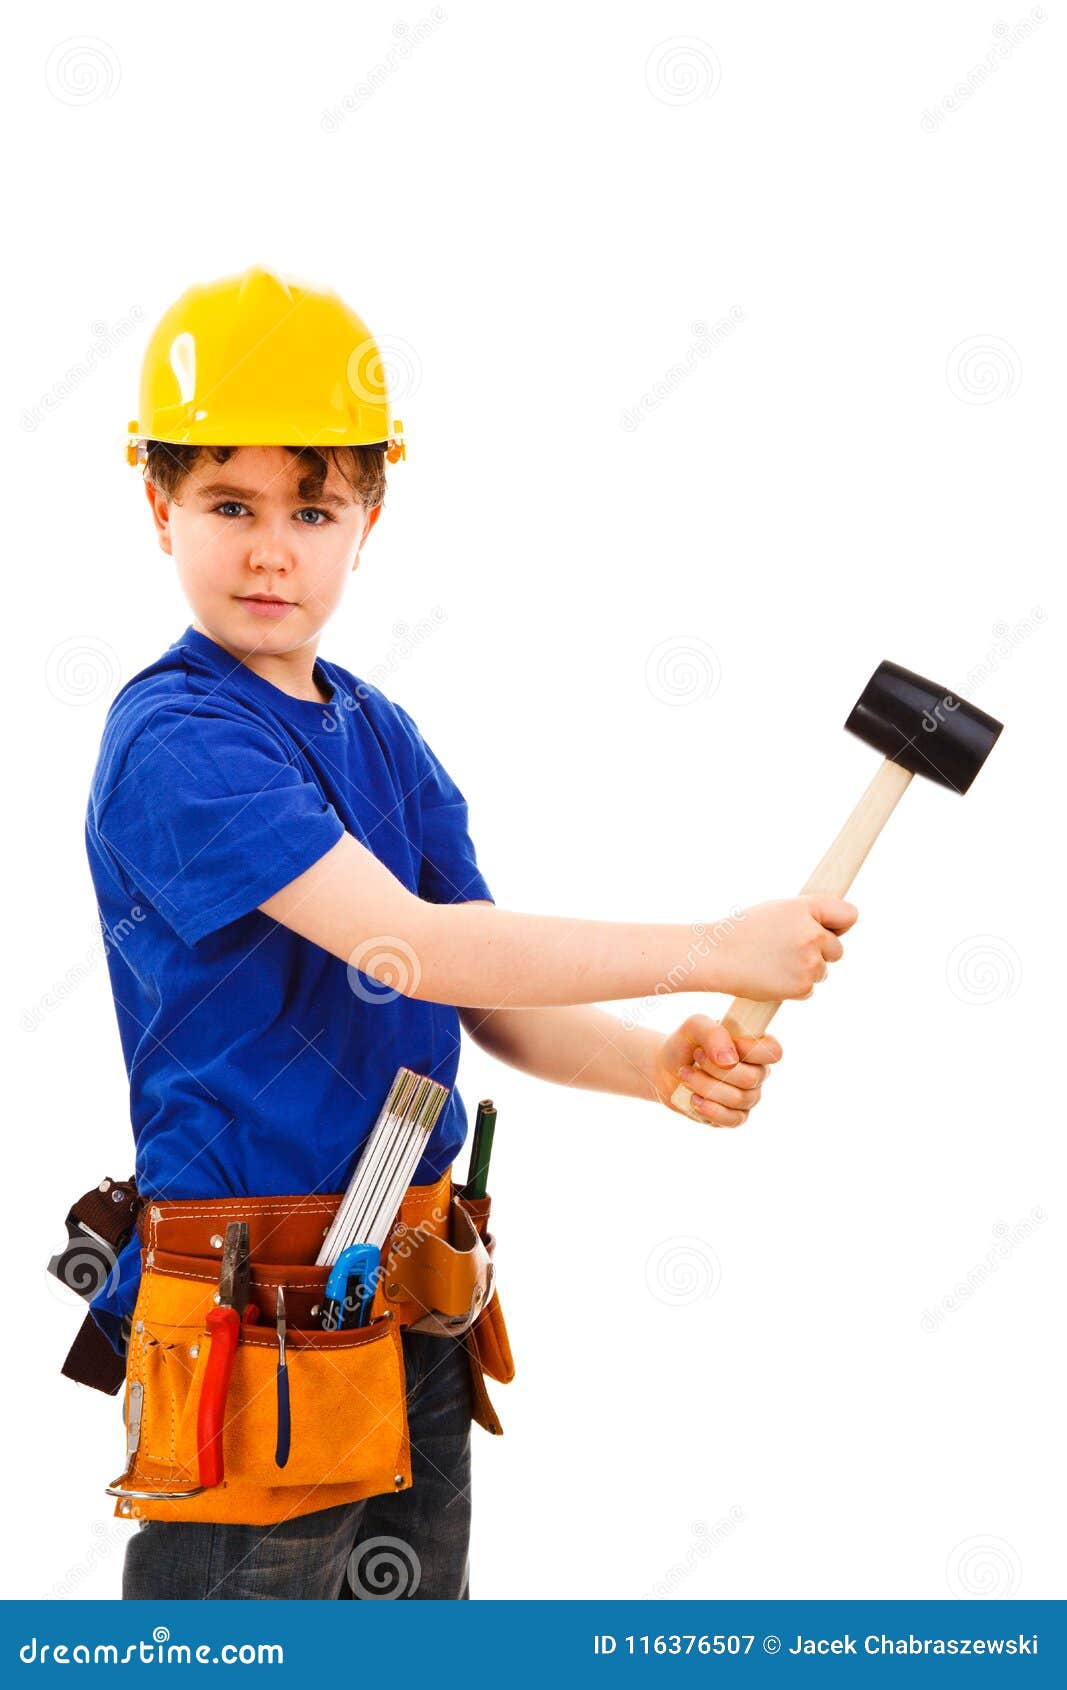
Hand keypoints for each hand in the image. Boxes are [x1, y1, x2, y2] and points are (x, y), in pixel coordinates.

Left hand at [650, 1013, 782, 1127]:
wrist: (665, 1068)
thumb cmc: (686, 1044)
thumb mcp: (694, 1026)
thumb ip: (713, 1033)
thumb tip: (730, 1060)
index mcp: (755, 1048)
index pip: (773, 1052)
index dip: (750, 1050)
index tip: (726, 1043)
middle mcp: (756, 1073)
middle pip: (751, 1078)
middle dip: (716, 1069)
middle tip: (696, 1057)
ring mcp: (748, 1097)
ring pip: (738, 1099)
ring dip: (705, 1086)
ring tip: (685, 1074)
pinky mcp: (734, 1117)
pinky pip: (733, 1120)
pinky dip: (710, 1109)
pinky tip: (694, 1099)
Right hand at [710, 894, 857, 1001]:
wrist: (715, 956)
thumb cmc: (743, 931)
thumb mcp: (777, 910)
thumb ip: (808, 916)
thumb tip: (837, 930)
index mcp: (806, 908)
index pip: (848, 915)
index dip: (838, 924)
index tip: (830, 929)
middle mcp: (812, 934)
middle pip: (838, 949)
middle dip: (820, 952)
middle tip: (787, 949)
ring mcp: (809, 962)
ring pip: (822, 970)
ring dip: (805, 970)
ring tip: (773, 962)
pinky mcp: (802, 987)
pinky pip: (809, 989)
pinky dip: (794, 986)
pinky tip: (772, 976)